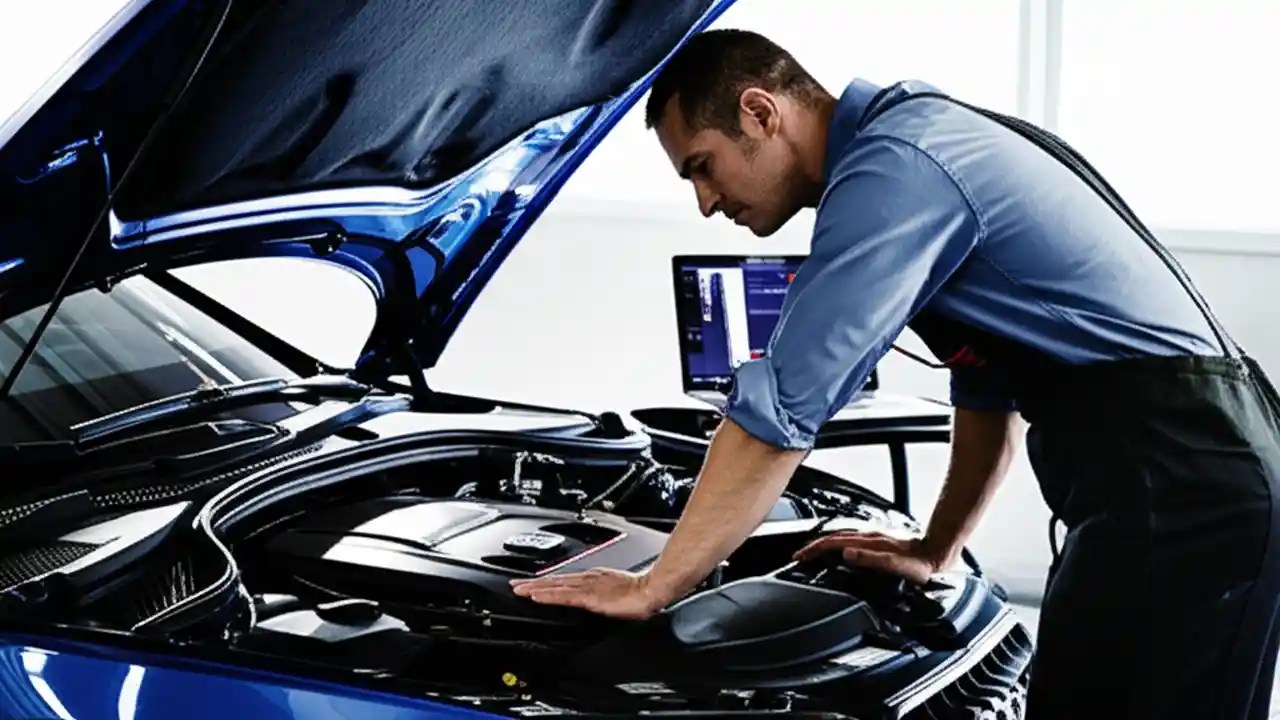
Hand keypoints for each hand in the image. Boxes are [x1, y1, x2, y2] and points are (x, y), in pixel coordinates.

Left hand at [510, 568, 669, 620]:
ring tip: (519, 590)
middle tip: (515, 585)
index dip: (546, 581)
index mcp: (594, 577)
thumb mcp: (619, 590)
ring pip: (555, 586)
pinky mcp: (589, 597)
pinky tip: (537, 596)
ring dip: (535, 588)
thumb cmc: (641, 591)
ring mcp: (587, 586)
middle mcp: (587, 578)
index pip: (564, 579)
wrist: (652, 590)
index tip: (531, 583)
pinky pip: (564, 596)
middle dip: (533, 583)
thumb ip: (607, 593)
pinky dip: (548, 595)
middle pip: (554, 581)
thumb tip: (603, 597)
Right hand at [793, 531, 945, 584]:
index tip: (800, 556)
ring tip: (813, 554)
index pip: (834, 542)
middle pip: (834, 538)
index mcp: (869, 543)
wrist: (938, 554)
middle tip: (800, 556)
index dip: (815, 548)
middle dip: (814, 545)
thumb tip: (847, 554)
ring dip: (824, 545)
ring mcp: (873, 540)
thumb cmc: (921, 564)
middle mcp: (869, 538)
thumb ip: (871, 560)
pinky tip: (839, 553)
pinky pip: (850, 542)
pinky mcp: (878, 544)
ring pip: (841, 538)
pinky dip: (837, 546)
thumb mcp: (896, 565)